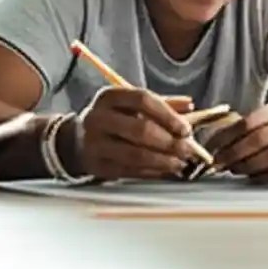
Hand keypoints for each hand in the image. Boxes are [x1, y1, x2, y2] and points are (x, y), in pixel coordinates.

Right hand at [76, 88, 196, 179]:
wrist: (77, 139)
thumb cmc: (114, 118)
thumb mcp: (132, 104)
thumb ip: (162, 103)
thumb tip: (190, 106)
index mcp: (110, 96)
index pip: (142, 99)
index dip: (167, 114)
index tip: (186, 129)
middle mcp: (98, 118)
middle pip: (140, 129)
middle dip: (168, 142)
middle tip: (187, 149)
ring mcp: (95, 143)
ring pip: (135, 154)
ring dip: (163, 161)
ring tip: (179, 163)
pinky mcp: (96, 166)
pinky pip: (129, 171)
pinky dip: (151, 172)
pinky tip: (164, 170)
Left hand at [207, 102, 267, 183]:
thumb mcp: (260, 123)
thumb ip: (238, 131)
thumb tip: (210, 146)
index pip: (249, 122)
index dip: (226, 137)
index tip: (211, 149)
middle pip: (260, 139)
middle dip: (234, 153)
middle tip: (219, 163)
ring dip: (248, 165)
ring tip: (235, 169)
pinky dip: (265, 176)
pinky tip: (254, 176)